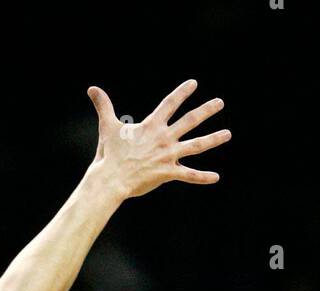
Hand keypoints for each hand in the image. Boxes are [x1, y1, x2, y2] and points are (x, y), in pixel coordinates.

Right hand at [87, 79, 230, 201]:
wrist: (111, 178)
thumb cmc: (109, 154)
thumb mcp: (108, 126)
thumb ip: (104, 106)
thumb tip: (92, 88)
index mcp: (152, 125)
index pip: (170, 104)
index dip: (182, 93)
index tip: (194, 84)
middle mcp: (164, 138)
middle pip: (190, 120)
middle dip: (206, 110)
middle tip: (220, 102)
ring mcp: (168, 156)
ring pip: (196, 145)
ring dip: (213, 139)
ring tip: (227, 134)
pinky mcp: (168, 173)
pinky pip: (189, 175)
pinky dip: (202, 177)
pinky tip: (216, 177)